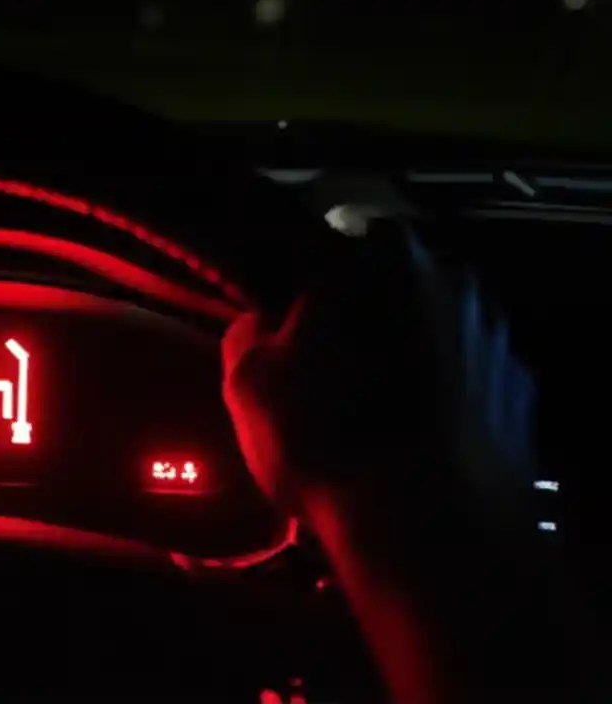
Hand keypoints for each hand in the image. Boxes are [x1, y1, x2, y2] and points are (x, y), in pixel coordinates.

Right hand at [222, 223, 535, 519]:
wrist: (429, 527)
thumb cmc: (325, 437)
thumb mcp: (247, 385)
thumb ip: (248, 335)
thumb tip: (260, 325)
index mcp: (376, 259)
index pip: (334, 244)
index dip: (311, 286)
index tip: (294, 322)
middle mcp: (448, 278)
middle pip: (395, 283)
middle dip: (369, 314)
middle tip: (334, 368)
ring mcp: (495, 333)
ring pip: (439, 328)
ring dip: (413, 353)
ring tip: (378, 411)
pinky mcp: (523, 389)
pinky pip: (472, 378)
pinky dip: (450, 396)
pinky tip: (420, 438)